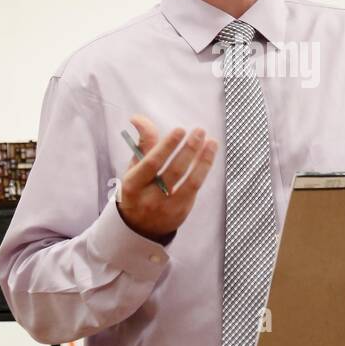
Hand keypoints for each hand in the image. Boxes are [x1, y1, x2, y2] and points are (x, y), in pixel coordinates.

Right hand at [116, 114, 217, 242]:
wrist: (139, 227)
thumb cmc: (138, 189)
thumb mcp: (134, 168)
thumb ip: (141, 144)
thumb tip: (137, 118)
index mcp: (132, 185)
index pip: (151, 163)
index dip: (167, 146)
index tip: (180, 130)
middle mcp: (149, 199)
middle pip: (174, 171)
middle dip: (189, 149)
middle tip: (199, 131)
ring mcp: (167, 208)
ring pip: (190, 181)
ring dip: (203, 159)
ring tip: (211, 141)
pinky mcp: (181, 212)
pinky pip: (195, 188)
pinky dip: (203, 170)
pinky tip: (208, 155)